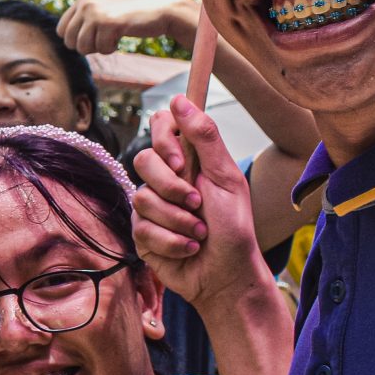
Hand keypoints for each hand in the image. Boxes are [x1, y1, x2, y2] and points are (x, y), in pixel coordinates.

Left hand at [55, 0, 200, 55]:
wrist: (159, 10)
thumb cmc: (133, 5)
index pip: (61, 31)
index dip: (78, 38)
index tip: (95, 32)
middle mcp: (86, 4)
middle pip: (70, 42)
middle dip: (87, 46)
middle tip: (104, 37)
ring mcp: (97, 13)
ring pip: (83, 47)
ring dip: (100, 48)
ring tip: (113, 36)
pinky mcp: (110, 24)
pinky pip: (101, 49)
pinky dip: (112, 48)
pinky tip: (121, 36)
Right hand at [131, 97, 272, 314]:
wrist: (226, 276)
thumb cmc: (234, 228)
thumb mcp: (226, 179)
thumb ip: (205, 138)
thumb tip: (180, 98)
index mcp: (188, 159)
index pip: (161, 126)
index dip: (165, 139)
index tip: (183, 161)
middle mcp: (165, 178)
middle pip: (144, 159)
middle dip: (172, 187)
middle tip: (197, 203)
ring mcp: (151, 205)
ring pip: (142, 196)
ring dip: (178, 220)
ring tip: (199, 233)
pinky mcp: (141, 232)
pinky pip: (141, 226)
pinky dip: (171, 241)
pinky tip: (189, 249)